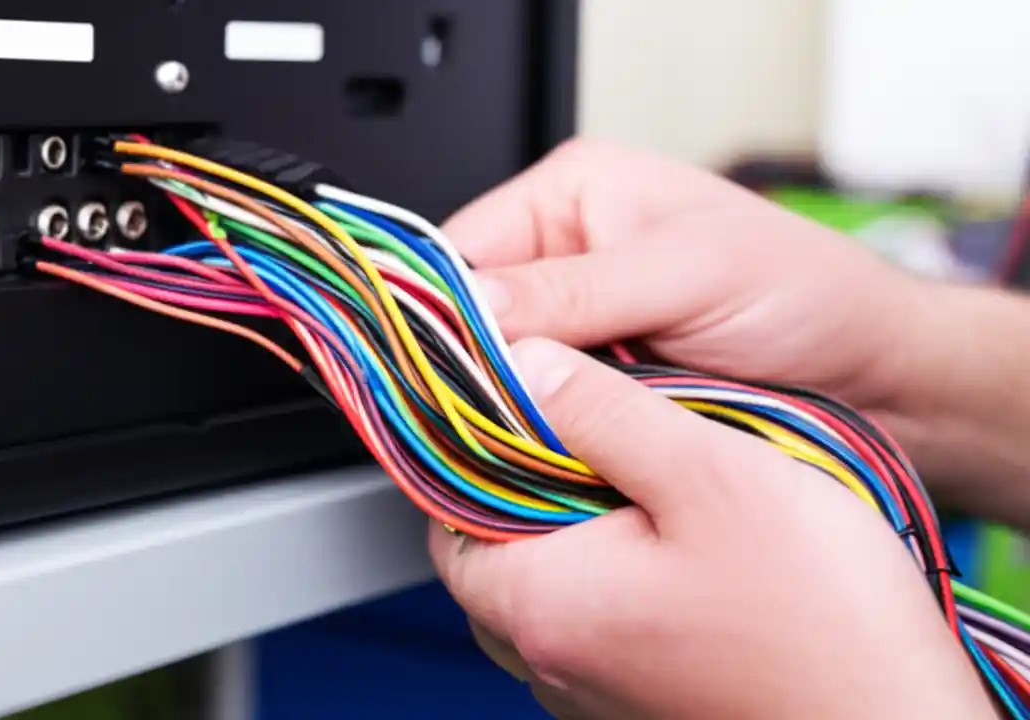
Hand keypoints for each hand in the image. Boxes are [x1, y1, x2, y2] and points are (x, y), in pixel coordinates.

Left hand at [430, 339, 993, 718]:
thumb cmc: (820, 618)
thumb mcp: (712, 474)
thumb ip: (604, 412)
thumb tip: (527, 364)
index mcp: (542, 603)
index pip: (447, 515)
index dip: (474, 449)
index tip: (513, 403)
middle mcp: (551, 662)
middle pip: (489, 557)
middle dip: (519, 493)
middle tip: (580, 439)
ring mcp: (593, 695)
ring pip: (540, 595)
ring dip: (566, 539)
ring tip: (632, 488)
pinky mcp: (640, 707)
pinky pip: (590, 631)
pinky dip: (604, 586)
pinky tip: (668, 553)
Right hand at [445, 139, 922, 422]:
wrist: (875, 378)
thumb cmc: (804, 292)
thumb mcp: (688, 272)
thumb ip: (578, 287)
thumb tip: (475, 307)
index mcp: (572, 196)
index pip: (461, 252)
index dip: (440, 312)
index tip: (434, 369)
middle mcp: (563, 259)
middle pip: (471, 321)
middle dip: (478, 370)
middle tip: (492, 413)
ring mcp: (577, 331)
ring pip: (499, 376)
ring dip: (512, 412)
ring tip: (530, 440)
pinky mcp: (595, 389)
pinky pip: (538, 415)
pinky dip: (541, 439)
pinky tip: (551, 454)